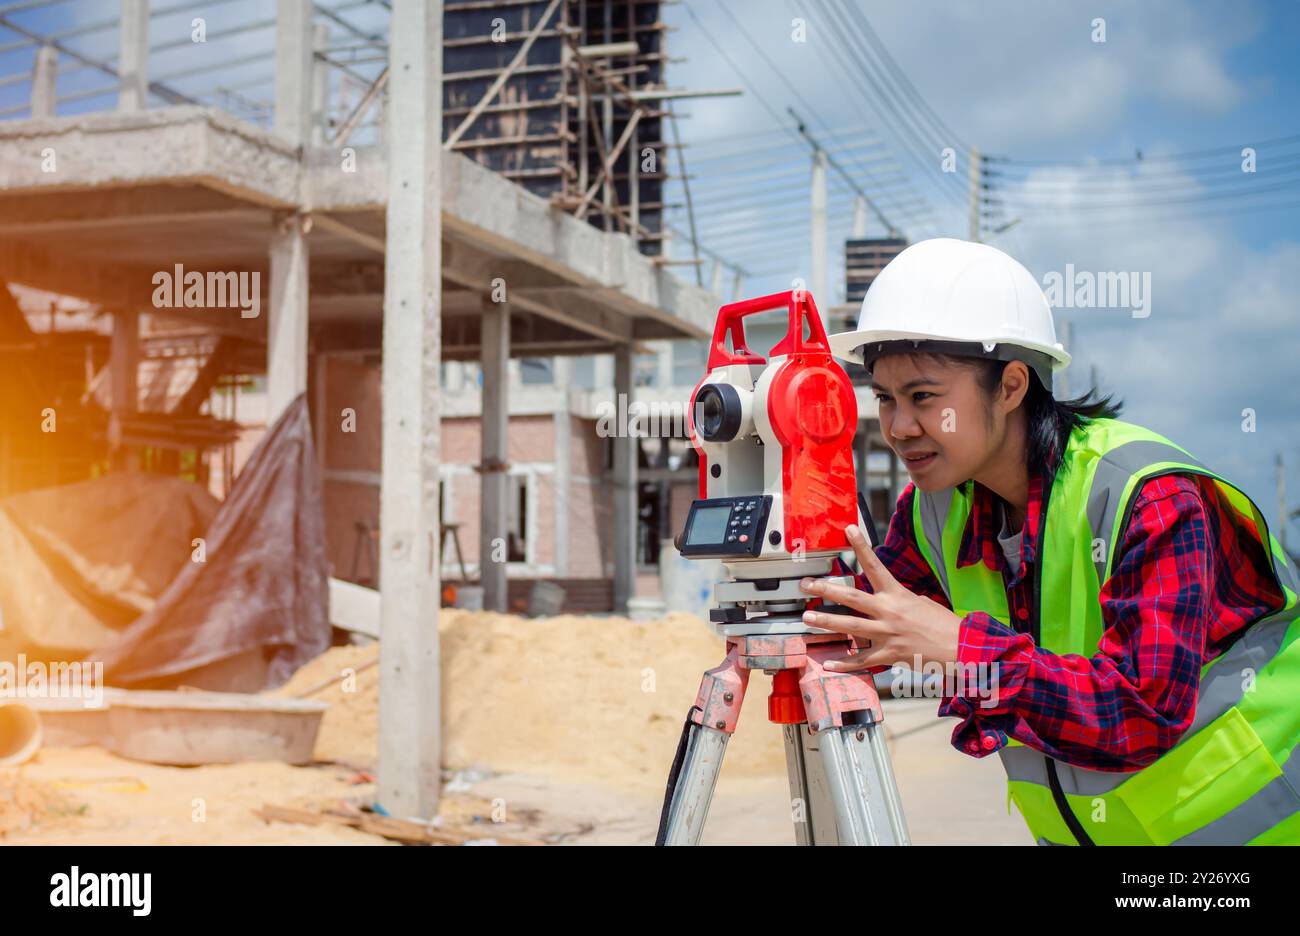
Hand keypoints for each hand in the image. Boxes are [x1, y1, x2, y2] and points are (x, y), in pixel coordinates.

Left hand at [798, 525, 961, 672]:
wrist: (962, 647)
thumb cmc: (944, 624)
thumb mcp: (922, 602)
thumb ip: (900, 600)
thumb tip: (889, 601)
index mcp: (898, 594)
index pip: (875, 565)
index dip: (861, 546)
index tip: (849, 529)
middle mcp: (889, 612)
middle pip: (851, 597)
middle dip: (825, 590)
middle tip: (805, 585)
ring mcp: (887, 634)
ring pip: (850, 627)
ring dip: (826, 622)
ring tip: (807, 618)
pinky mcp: (889, 655)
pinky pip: (861, 660)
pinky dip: (843, 663)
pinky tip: (828, 663)